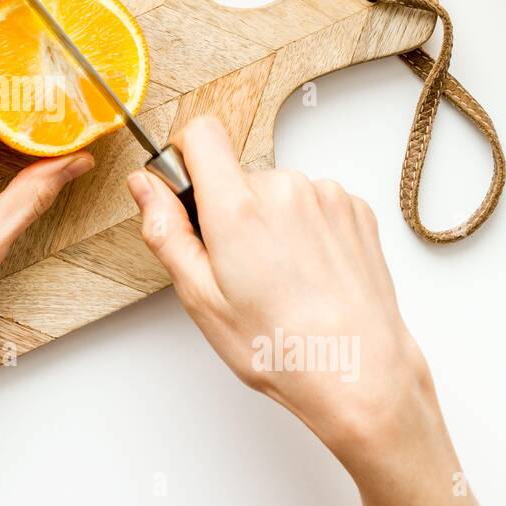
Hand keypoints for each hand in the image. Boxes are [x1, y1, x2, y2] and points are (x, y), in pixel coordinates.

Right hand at [127, 116, 487, 505]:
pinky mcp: (355, 208)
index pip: (201, 133)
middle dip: (232, 210)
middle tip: (242, 270)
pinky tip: (310, 273)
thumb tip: (145, 186)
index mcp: (238, 207)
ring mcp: (325, 195)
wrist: (360, 371)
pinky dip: (306, 228)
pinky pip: (313, 202)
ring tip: (284, 278)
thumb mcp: (201, 297)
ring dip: (273, 221)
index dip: (188, 158)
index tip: (192, 194)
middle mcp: (285, 188)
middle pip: (238, 174)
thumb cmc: (282, 346)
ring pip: (277, 191)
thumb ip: (167, 230)